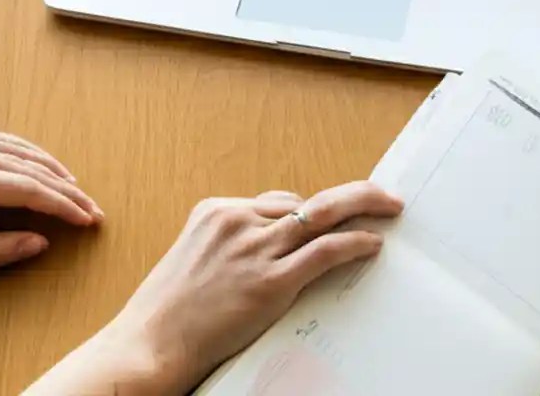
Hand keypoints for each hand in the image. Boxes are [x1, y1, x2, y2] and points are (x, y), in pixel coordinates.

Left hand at [0, 131, 101, 267]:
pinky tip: (40, 164)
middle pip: (33, 169)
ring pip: (21, 150)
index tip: (89, 220)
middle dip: (68, 191)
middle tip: (93, 210)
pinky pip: (1, 139)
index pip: (30, 190)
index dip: (65, 207)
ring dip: (54, 169)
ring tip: (76, 189)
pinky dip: (28, 152)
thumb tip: (37, 244)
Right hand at [27, 181, 402, 394]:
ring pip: (323, 215)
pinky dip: (354, 243)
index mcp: (214, 212)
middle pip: (307, 200)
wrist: (149, 345)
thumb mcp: (194, 261)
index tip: (335, 214)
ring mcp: (254, 248)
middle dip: (352, 194)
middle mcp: (236, 220)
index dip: (310, 212)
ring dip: (363, 209)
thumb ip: (230, 247)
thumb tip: (271, 249)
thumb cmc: (167, 313)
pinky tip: (371, 244)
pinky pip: (325, 251)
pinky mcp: (270, 280)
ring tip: (389, 209)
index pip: (277, 201)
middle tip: (383, 195)